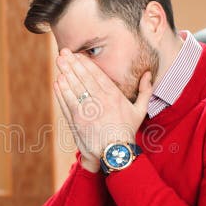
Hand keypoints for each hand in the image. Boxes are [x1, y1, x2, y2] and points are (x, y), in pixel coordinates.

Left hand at [53, 49, 152, 171]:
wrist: (115, 153)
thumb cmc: (127, 131)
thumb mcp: (140, 110)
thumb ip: (145, 90)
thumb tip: (148, 73)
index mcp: (114, 96)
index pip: (97, 75)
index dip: (86, 63)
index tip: (78, 54)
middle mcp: (100, 101)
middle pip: (84, 78)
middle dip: (73, 64)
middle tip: (64, 52)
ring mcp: (88, 111)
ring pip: (74, 88)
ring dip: (66, 74)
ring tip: (59, 62)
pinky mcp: (78, 121)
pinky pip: (68, 103)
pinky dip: (62, 92)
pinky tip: (58, 82)